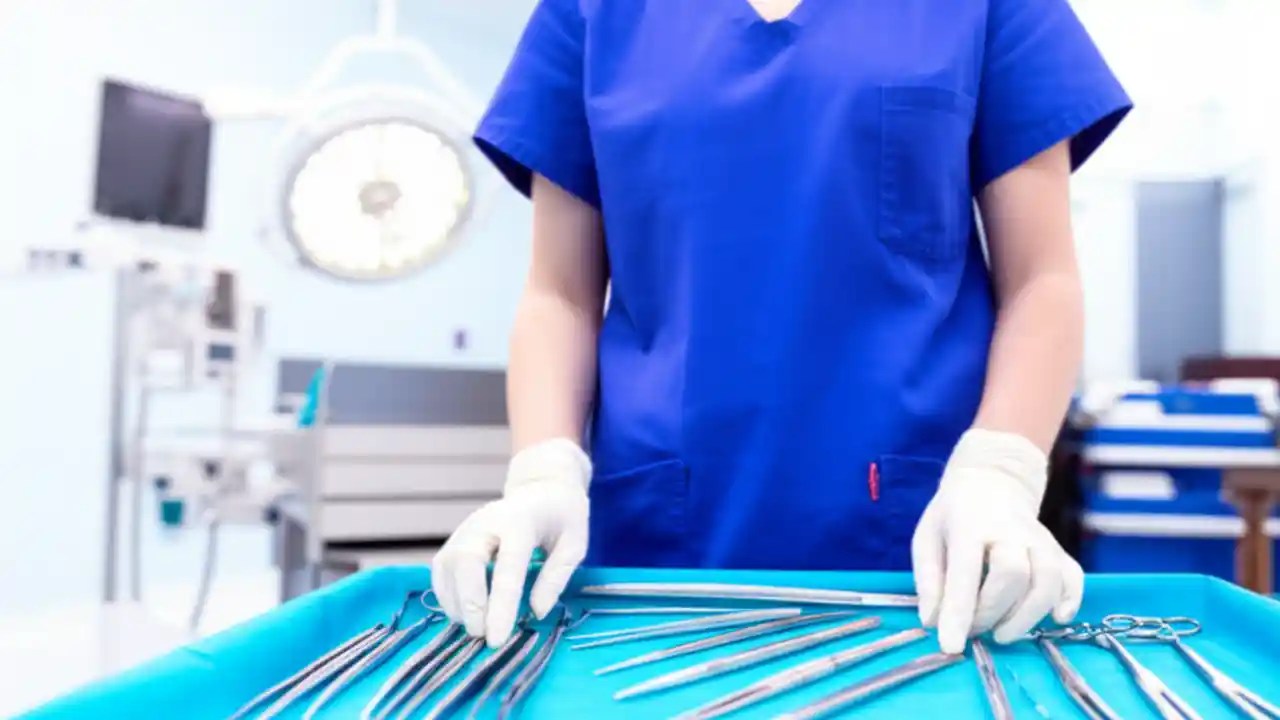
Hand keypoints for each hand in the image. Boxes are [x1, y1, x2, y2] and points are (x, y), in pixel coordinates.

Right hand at [432, 439, 590, 646]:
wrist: (541, 489)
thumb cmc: (562, 518)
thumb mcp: (575, 544)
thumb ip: (557, 576)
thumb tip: (536, 612)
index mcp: (520, 522)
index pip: (507, 567)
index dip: (500, 606)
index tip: (497, 640)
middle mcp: (486, 522)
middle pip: (466, 562)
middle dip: (470, 604)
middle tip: (483, 637)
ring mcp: (466, 528)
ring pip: (448, 567)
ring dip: (457, 604)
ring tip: (477, 628)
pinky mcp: (454, 539)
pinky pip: (441, 570)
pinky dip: (447, 596)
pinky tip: (465, 614)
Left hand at [911, 429, 1083, 653]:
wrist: (993, 480)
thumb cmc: (954, 516)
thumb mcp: (927, 538)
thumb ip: (929, 579)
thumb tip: (932, 621)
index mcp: (968, 524)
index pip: (966, 571)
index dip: (959, 611)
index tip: (951, 646)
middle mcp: (1009, 529)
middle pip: (1013, 575)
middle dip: (993, 612)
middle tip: (974, 630)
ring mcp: (1039, 538)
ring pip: (1048, 579)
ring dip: (1027, 616)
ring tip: (1002, 633)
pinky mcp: (1058, 549)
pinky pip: (1073, 577)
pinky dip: (1069, 601)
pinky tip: (1055, 618)